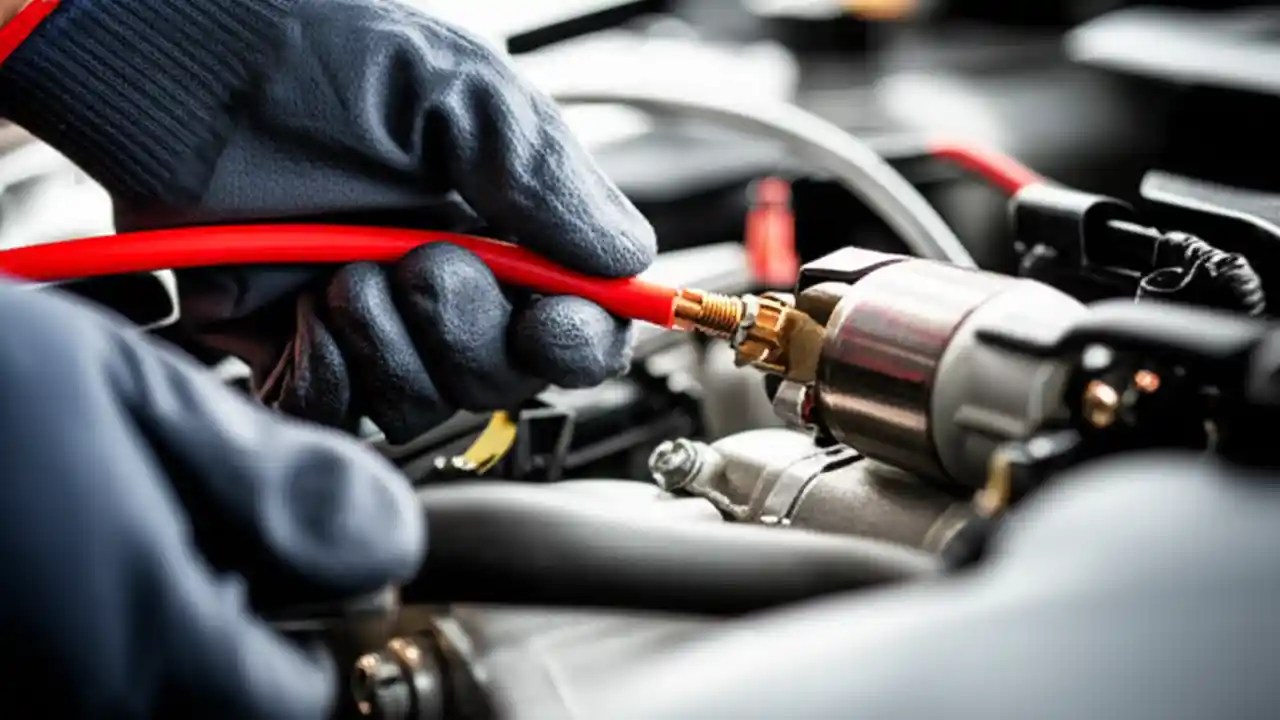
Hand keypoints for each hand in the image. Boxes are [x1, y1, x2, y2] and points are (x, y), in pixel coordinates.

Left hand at [0, 0, 656, 442]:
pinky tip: (310, 318)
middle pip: (504, 376)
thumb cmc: (319, 59)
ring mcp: (374, 323)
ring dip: (396, 351)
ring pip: (425, 405)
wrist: (184, 73)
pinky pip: (338, 415)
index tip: (553, 326)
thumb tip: (625, 255)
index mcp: (507, 226)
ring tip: (348, 274)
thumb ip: (543, 177)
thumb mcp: (457, 93)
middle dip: (470, 333)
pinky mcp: (297, 350)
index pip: (580, 319)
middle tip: (426, 263)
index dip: (580, 341)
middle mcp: (449, 284)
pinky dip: (331, 381)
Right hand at [0, 282, 424, 717]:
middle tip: (195, 526)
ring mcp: (11, 695)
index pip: (295, 701)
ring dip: (160, 626)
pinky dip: (92, 628)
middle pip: (217, 703)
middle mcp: (66, 700)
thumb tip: (385, 537)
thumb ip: (270, 481)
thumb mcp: (130, 393)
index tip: (305, 566)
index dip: (318, 633)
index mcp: (136, 639)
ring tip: (118, 524)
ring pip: (140, 691)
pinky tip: (58, 546)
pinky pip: (65, 678)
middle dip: (234, 627)